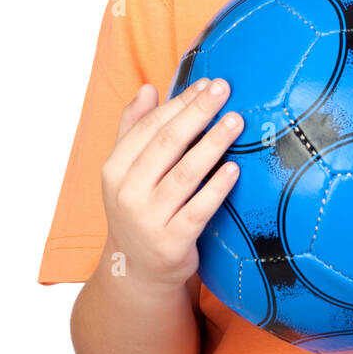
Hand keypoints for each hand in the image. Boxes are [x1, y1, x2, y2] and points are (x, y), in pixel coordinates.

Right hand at [99, 77, 243, 290]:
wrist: (137, 271)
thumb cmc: (140, 208)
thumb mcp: (126, 172)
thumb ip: (134, 129)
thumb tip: (147, 87)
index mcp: (115, 168)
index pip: (150, 126)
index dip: (180, 102)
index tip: (207, 82)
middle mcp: (127, 192)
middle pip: (167, 143)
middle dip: (198, 112)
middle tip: (225, 89)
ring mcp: (148, 219)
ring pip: (185, 173)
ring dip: (212, 143)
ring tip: (237, 121)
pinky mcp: (172, 243)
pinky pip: (199, 210)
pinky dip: (217, 188)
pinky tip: (235, 168)